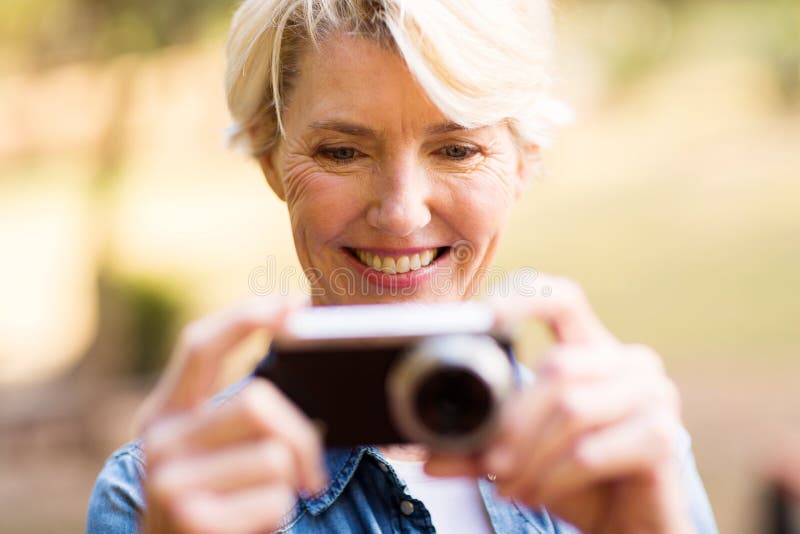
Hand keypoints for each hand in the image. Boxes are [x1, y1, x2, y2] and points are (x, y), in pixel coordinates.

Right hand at [136, 298, 326, 533]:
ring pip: (274, 453)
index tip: (294, 305)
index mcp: (163, 414)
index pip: (199, 345)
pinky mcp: (192, 521)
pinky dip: (280, 514)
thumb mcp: (213, 451)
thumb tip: (296, 352)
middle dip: (301, 435)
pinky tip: (252, 526)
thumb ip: (239, 412)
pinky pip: (275, 498)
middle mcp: (158, 442)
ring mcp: (169, 484)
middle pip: (257, 401)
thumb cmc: (214, 503)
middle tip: (308, 469)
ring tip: (264, 502)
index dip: (246, 317)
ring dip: (288, 483)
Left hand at [426, 275, 692, 533]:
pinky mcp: (664, 436)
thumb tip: (425, 456)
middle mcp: (629, 362)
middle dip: (513, 419)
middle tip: (488, 461)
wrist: (630, 527)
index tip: (483, 316)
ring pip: (571, 408)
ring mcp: (653, 394)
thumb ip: (478, 448)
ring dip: (528, 454)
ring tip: (508, 485)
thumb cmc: (577, 481)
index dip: (525, 296)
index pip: (563, 299)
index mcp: (594, 350)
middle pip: (557, 366)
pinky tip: (536, 495)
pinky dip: (551, 477)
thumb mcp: (521, 457)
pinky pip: (589, 451)